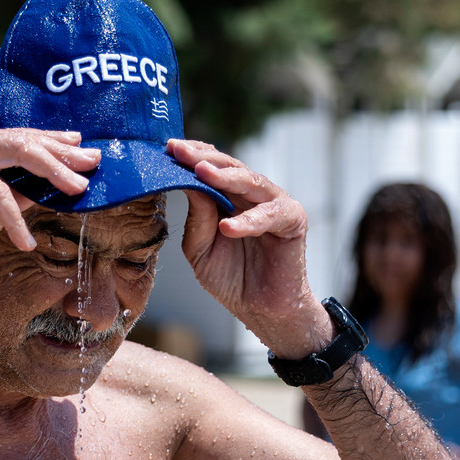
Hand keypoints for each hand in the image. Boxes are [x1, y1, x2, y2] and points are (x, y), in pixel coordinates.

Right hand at [0, 129, 99, 280]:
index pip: (18, 139)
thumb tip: (48, 190)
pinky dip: (15, 218)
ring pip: (17, 151)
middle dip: (63, 152)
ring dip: (53, 170)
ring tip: (79, 188)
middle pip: (23, 138)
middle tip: (94, 162)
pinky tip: (27, 241)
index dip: (52, 143)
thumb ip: (14, 197)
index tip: (81, 150)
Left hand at [169, 138, 325, 355]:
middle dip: (201, 157)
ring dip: (225, 176)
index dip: (189, 156)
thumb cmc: (231, 278)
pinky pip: (271, 214)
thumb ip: (196, 218)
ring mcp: (273, 204)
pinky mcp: (292, 220)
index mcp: (227, 196)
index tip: (166, 149)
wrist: (261, 310)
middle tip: (179, 150)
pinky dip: (248, 220)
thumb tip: (188, 184)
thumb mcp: (200, 248)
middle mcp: (251, 194)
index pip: (209, 166)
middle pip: (228, 166)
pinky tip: (227, 227)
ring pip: (250, 181)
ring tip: (201, 172)